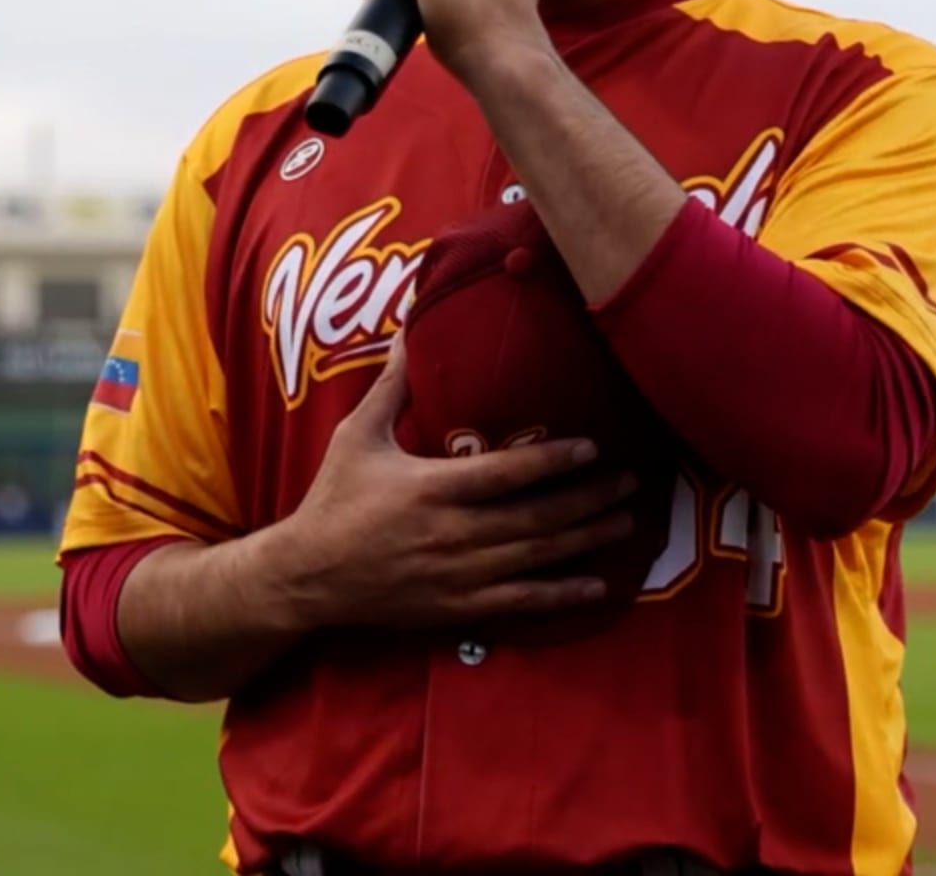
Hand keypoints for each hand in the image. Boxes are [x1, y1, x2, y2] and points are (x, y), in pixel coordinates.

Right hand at [270, 339, 635, 629]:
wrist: (306, 575)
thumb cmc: (334, 499)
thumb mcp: (357, 435)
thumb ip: (392, 385)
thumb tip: (407, 328)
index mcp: (432, 488)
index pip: (507, 473)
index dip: (554, 460)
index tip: (594, 447)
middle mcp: (454, 534)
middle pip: (536, 516)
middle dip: (588, 498)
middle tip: (629, 481)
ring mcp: (459, 575)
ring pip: (537, 557)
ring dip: (586, 539)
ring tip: (625, 520)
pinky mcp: (458, 608)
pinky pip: (521, 602)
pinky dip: (562, 595)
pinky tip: (597, 586)